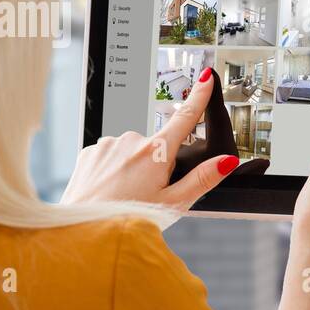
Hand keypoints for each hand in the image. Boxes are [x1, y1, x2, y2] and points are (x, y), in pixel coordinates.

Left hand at [60, 68, 239, 210]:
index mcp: (156, 152)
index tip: (207, 78)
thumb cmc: (127, 220)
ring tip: (127, 195)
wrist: (83, 230)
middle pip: (157, 146)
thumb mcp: (174, 204)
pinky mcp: (90, 152)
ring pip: (133, 151)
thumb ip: (202, 179)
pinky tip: (111, 190)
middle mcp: (131, 140)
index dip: (200, 97)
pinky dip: (115, 169)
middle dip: (159, 163)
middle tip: (150, 192)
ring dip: (135, 167)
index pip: (185, 118)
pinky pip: (112, 155)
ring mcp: (108, 144)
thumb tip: (226, 161)